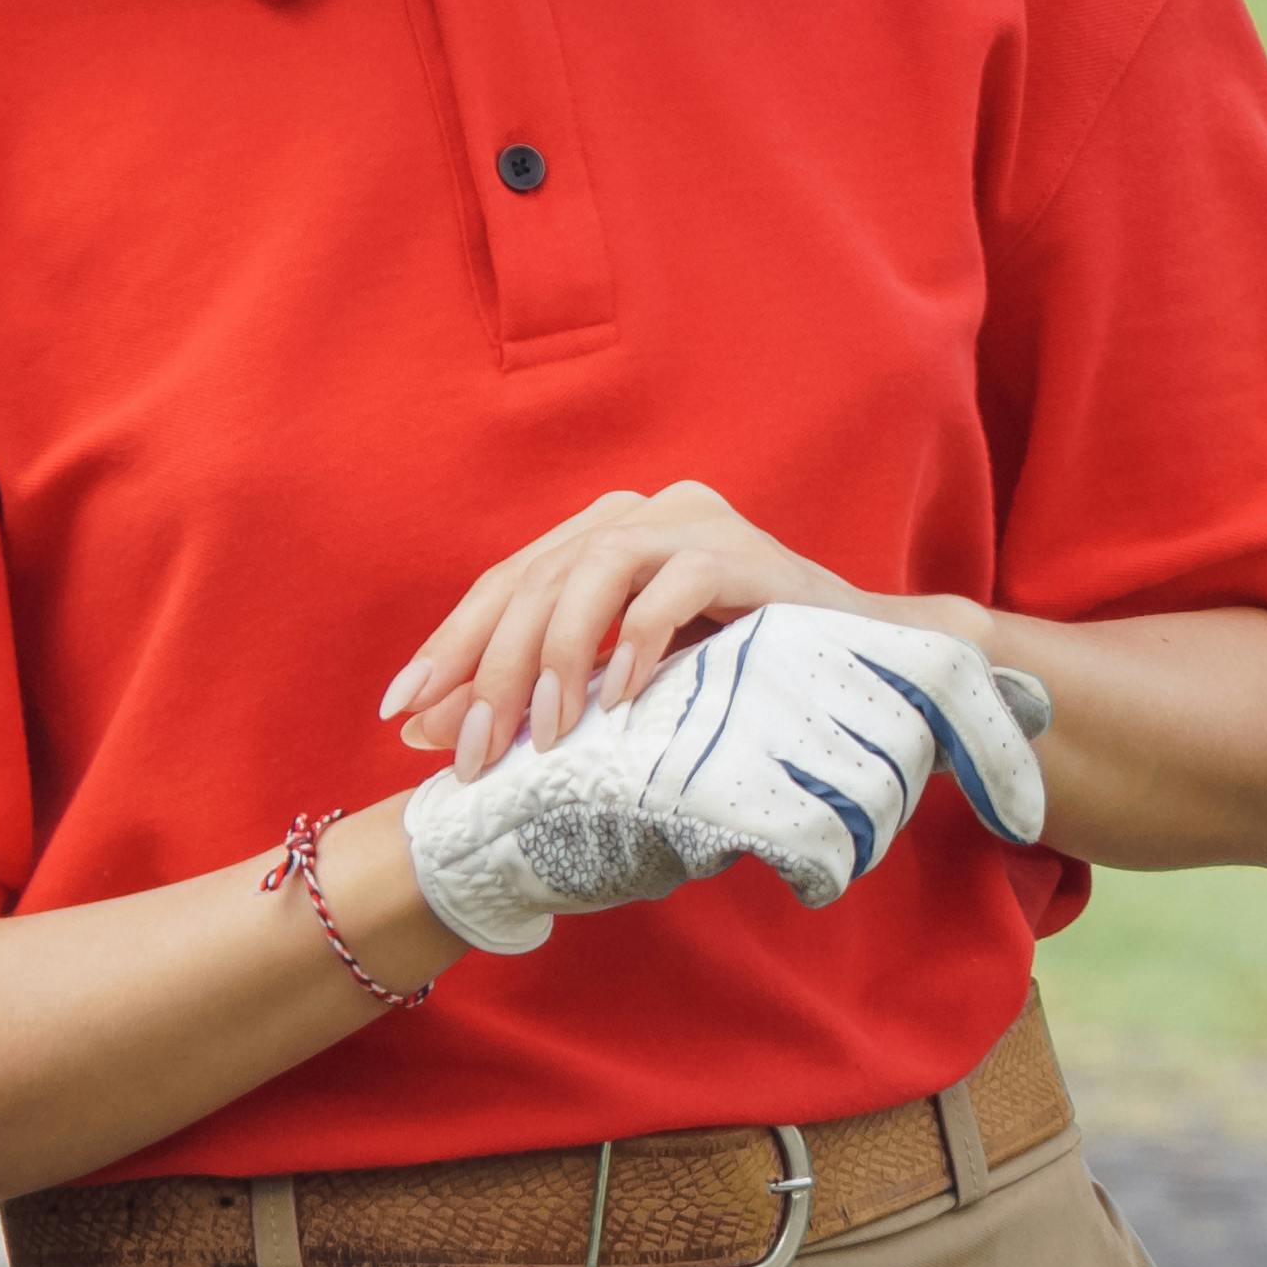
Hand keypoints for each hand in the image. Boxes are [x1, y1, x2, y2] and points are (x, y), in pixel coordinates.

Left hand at [382, 478, 876, 775]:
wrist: (867, 667)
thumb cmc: (737, 684)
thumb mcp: (623, 690)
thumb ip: (542, 694)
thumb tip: (431, 733)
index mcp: (605, 535)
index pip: (507, 584)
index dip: (448, 647)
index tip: (399, 713)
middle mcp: (641, 513)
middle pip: (535, 579)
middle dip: (486, 670)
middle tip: (465, 753)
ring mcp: (693, 522)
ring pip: (589, 574)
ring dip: (557, 661)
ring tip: (546, 736)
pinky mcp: (744, 549)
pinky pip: (670, 588)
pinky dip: (635, 646)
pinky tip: (619, 706)